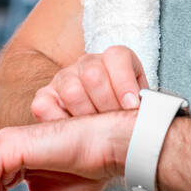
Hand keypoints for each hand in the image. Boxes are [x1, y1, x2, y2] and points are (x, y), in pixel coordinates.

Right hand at [31, 45, 147, 120]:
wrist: (109, 133)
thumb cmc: (126, 118)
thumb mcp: (142, 107)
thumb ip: (145, 104)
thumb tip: (146, 115)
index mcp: (114, 60)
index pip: (116, 57)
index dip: (124, 83)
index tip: (132, 106)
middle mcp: (86, 64)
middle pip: (93, 74)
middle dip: (106, 105)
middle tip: (113, 123)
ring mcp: (63, 79)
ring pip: (71, 90)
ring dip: (86, 116)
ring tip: (96, 130)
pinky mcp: (44, 98)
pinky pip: (44, 106)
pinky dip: (59, 121)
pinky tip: (74, 131)